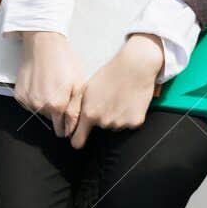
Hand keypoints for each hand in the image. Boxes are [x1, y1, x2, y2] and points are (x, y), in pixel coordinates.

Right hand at [13, 30, 84, 137]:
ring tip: (52, 86)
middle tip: (62, 94)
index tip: (70, 117)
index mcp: (57, 106)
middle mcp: (39, 107)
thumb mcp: (78, 84)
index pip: (63, 129)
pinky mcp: (19, 95)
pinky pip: (30, 104)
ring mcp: (27, 101)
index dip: (68, 125)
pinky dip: (35, 98)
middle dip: (58, 112)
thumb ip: (75, 110)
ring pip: (40, 112)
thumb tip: (72, 130)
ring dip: (46, 104)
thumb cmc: (64, 61)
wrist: (44, 44)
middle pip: (51, 120)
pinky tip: (41, 84)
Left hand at [70, 34, 163, 149]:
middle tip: (108, 102)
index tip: (80, 137)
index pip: (77, 142)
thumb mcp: (86, 89)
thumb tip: (70, 127)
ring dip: (116, 117)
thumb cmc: (110, 73)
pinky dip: (129, 116)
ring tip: (120, 99)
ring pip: (115, 126)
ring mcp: (121, 123)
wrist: (136, 65)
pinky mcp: (136, 122)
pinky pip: (129, 124)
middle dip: (102, 120)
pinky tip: (130, 101)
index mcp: (89, 114)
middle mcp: (104, 122)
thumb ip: (77, 109)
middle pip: (100, 130)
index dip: (78, 139)